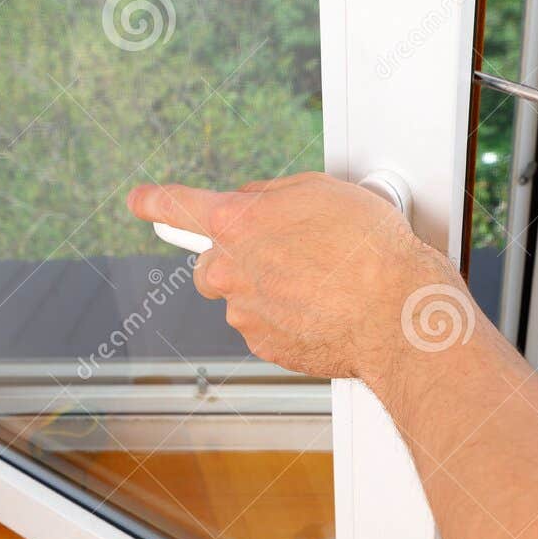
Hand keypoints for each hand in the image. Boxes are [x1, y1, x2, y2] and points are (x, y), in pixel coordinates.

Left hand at [126, 172, 464, 380]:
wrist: (395, 314)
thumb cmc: (369, 250)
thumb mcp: (322, 191)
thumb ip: (274, 195)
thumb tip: (258, 203)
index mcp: (238, 222)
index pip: (179, 205)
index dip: (156, 201)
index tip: (142, 200)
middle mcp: (232, 270)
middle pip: (211, 264)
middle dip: (235, 260)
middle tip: (278, 255)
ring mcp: (246, 313)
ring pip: (241, 299)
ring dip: (269, 290)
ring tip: (320, 284)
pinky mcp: (267, 347)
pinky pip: (267, 328)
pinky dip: (288, 320)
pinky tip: (324, 310)